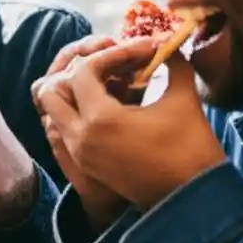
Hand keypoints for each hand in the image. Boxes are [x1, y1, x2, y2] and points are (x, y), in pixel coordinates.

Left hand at [34, 40, 225, 210]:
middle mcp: (78, 137)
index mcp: (99, 120)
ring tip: (113, 83)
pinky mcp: (84, 164)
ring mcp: (78, 153)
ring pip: (53, 112)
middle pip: (51, 91)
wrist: (191, 200)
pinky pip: (63, 129)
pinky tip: (113, 102)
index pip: (83, 71)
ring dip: (75, 92)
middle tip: (113, 65)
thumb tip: (167, 43)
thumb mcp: (183, 99)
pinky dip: (78, 111)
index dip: (112, 54)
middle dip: (79, 72)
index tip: (141, 52)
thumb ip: (172, 64)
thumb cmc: (191, 149)